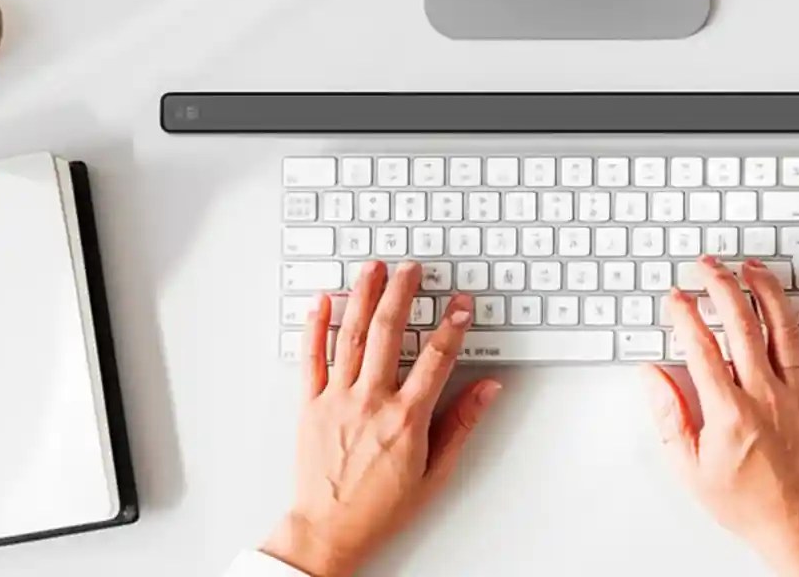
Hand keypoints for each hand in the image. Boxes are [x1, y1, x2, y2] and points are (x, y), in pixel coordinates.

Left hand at [262, 261, 500, 576]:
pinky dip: (315, 327)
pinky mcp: (310, 405)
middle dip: (403, 293)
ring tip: (374, 269)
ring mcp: (337, 400)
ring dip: (364, 297)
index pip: (437, 358)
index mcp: (406, 419)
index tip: (460, 304)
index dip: (452, 325)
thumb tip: (488, 389)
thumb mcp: (435, 471)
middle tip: (412, 268)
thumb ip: (462, 423)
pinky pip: (311, 358)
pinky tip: (321, 302)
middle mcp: (370, 402)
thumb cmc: (381, 507)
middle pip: (390, 333)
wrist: (328, 530)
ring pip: (352, 336)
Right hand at [643, 256, 798, 576]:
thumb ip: (668, 416)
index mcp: (729, 413)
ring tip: (750, 266)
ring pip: (783, 329)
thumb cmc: (741, 499)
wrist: (792, 521)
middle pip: (742, 327)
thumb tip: (651, 376)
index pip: (702, 349)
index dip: (685, 316)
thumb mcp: (687, 467)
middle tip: (707, 267)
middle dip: (721, 288)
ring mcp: (795, 393)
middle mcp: (764, 396)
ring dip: (765, 290)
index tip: (675, 298)